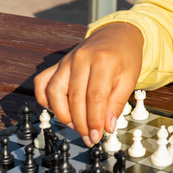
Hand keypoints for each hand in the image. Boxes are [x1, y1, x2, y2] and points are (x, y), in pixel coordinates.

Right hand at [33, 22, 143, 145]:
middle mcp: (81, 58)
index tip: (97, 136)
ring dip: (62, 114)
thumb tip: (107, 127)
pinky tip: (58, 110)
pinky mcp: (58, 64)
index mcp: (103, 60)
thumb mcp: (129, 78)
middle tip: (89, 138)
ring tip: (76, 126)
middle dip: (81, 124)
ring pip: (54, 91)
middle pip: (75, 98)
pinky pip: (42, 83)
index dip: (95, 120)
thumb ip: (117, 103)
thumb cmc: (125, 56)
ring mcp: (66, 61)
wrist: (116, 34)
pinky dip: (45, 99)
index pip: (95, 97)